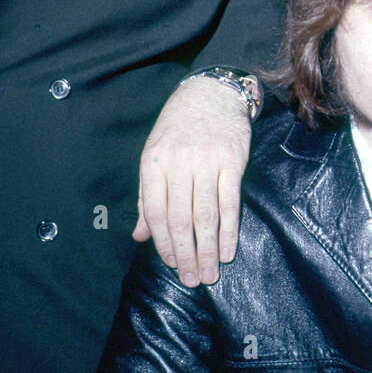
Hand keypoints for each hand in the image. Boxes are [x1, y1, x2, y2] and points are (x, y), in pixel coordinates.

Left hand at [134, 75, 252, 286]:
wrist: (211, 93)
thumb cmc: (178, 127)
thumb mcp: (154, 155)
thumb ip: (148, 197)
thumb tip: (139, 236)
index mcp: (153, 163)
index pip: (156, 212)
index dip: (164, 243)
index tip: (173, 265)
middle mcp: (178, 163)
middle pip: (181, 218)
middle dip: (187, 253)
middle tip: (194, 279)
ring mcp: (206, 161)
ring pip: (205, 215)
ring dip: (208, 248)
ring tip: (211, 272)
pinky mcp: (232, 161)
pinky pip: (229, 202)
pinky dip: (229, 230)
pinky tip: (229, 249)